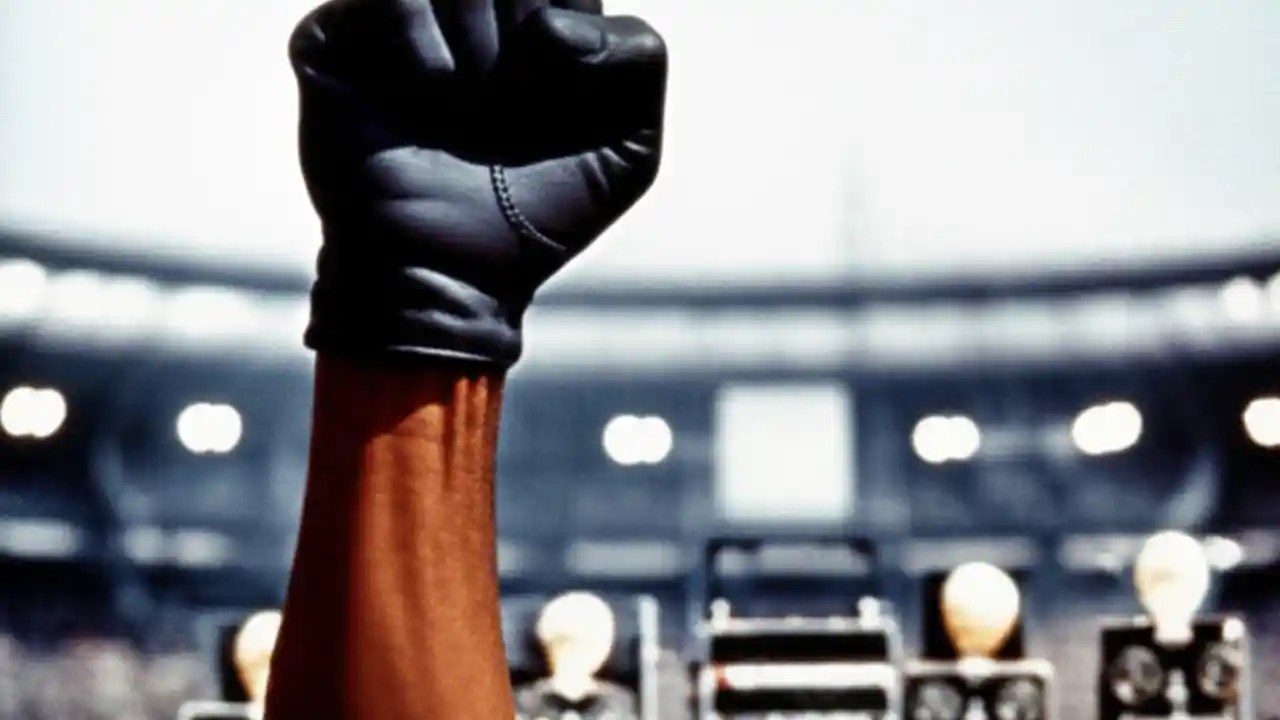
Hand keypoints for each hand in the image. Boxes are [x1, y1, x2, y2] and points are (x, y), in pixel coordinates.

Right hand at [290, 0, 666, 365]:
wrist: (446, 273)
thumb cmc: (534, 216)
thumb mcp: (629, 146)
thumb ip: (641, 55)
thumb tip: (555, 19)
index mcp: (536, 27)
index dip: (570, 25)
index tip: (561, 87)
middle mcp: (470, 17)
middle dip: (525, 32)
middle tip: (510, 103)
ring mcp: (403, 24)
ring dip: (480, 47)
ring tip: (467, 107)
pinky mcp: (337, 36)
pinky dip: (421, 40)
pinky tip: (430, 90)